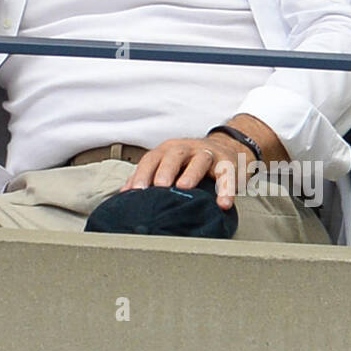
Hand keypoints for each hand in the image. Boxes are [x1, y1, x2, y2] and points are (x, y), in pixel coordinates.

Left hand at [121, 135, 252, 210]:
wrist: (224, 147)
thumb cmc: (189, 162)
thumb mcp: (167, 164)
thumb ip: (147, 177)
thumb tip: (124, 195)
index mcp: (167, 151)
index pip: (151, 159)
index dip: (142, 174)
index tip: (135, 191)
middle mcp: (186, 149)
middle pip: (173, 155)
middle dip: (165, 170)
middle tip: (159, 186)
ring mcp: (206, 154)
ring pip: (199, 160)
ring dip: (191, 174)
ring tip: (184, 188)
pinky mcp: (227, 163)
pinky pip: (227, 175)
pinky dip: (226, 189)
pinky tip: (223, 203)